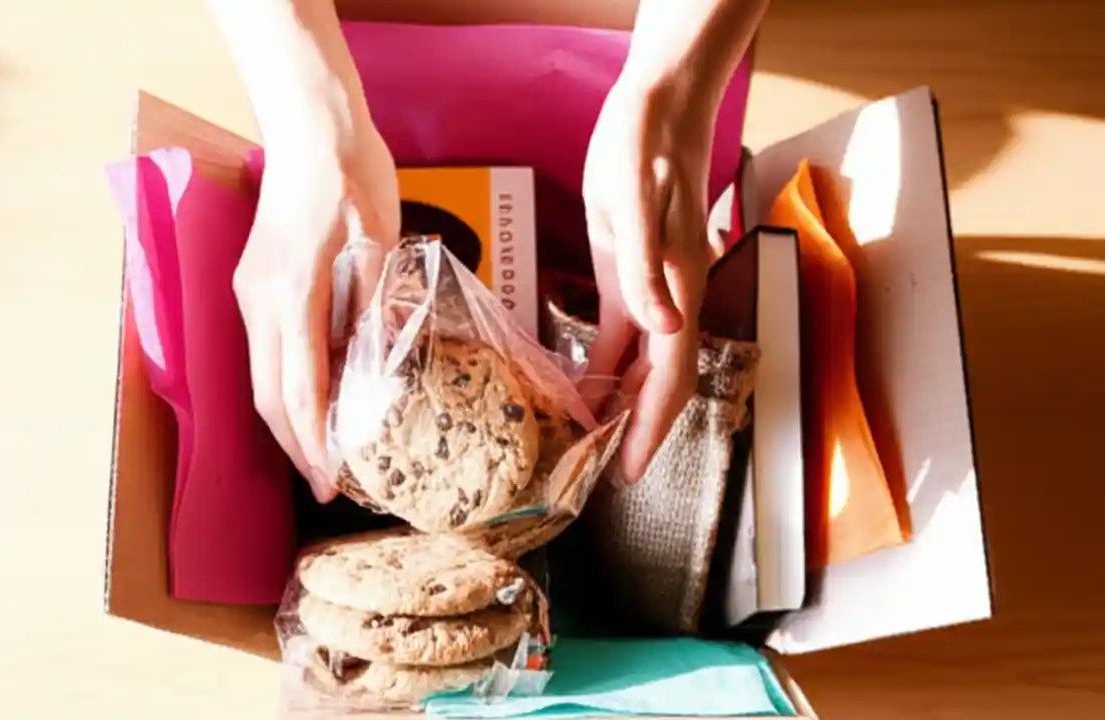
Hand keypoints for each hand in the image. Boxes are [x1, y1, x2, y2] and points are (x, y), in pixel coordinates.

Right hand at [235, 116, 399, 501]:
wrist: (311, 126)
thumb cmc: (351, 176)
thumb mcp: (379, 241)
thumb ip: (373, 306)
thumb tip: (380, 364)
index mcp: (292, 295)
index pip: (298, 390)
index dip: (313, 442)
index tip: (330, 483)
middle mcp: (260, 302)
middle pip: (268, 395)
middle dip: (295, 445)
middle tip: (327, 483)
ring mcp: (251, 293)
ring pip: (262, 376)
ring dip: (288, 419)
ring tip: (323, 451)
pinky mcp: (255, 283)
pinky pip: (266, 350)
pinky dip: (286, 385)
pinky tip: (314, 396)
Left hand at [582, 74, 717, 481]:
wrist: (655, 107)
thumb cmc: (645, 149)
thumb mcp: (639, 203)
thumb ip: (649, 269)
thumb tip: (666, 327)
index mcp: (678, 288)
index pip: (671, 377)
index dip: (652, 427)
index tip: (632, 471)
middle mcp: (670, 297)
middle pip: (660, 380)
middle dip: (637, 428)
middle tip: (606, 470)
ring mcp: (650, 286)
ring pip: (640, 361)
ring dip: (620, 400)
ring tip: (589, 438)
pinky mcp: (627, 269)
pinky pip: (621, 332)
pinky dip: (605, 362)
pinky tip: (582, 381)